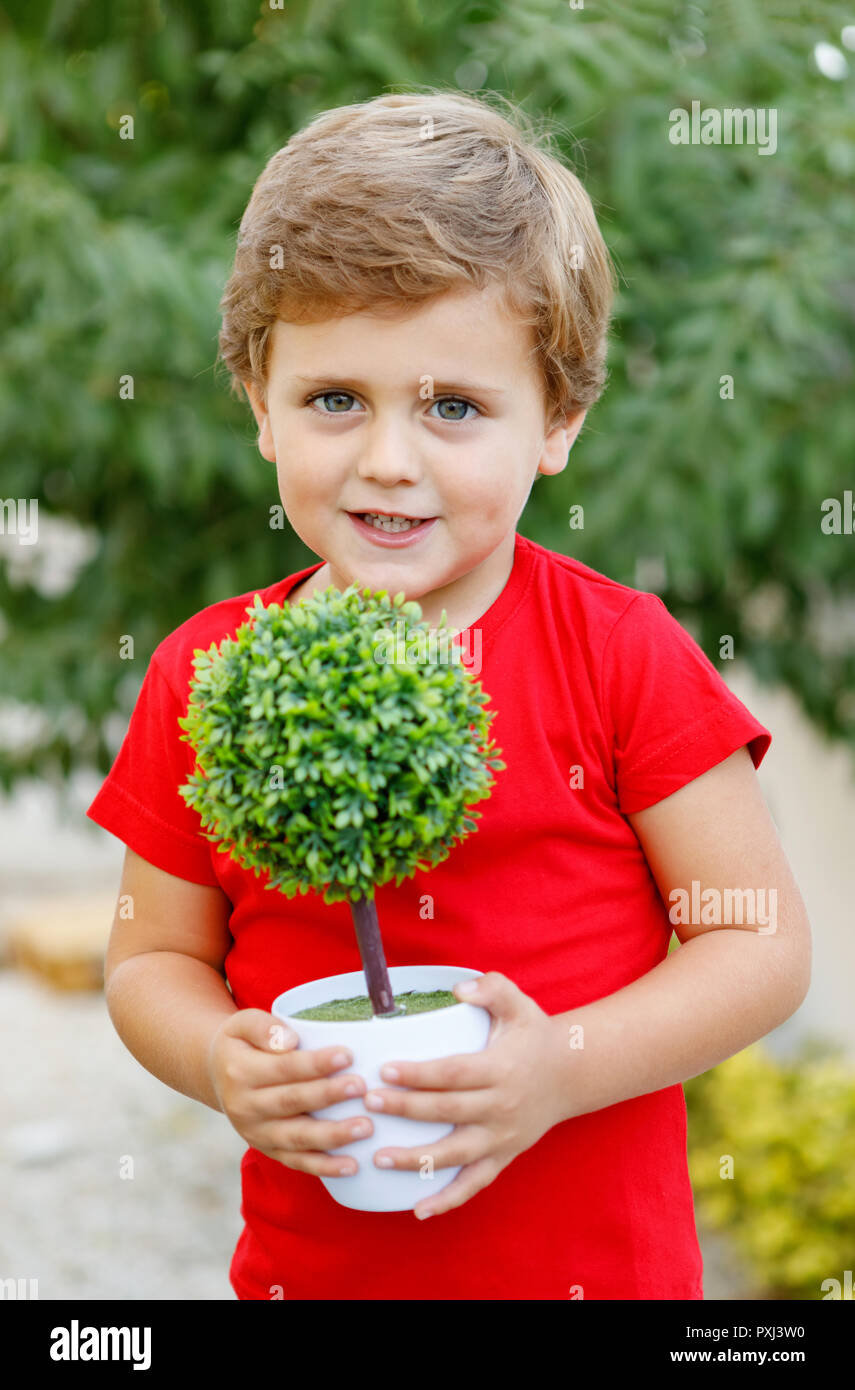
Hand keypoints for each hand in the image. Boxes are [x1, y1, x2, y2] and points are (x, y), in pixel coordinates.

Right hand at [207, 1009, 375, 1176]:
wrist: (217, 1075)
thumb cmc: (241, 1043)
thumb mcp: (242, 1024)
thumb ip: (264, 1027)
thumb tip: (292, 1040)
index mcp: (240, 1072)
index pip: (283, 1068)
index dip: (315, 1064)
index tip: (347, 1055)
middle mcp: (245, 1107)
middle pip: (292, 1102)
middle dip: (328, 1095)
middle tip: (362, 1087)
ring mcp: (256, 1133)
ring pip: (297, 1138)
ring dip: (332, 1135)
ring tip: (365, 1127)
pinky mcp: (268, 1150)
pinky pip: (297, 1162)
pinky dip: (324, 1167)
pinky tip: (352, 1165)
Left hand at [362, 972, 563, 1219]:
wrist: (572, 1073)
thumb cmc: (534, 1035)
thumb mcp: (519, 1003)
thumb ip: (491, 988)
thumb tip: (458, 989)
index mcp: (500, 1069)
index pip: (453, 1073)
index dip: (419, 1074)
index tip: (385, 1070)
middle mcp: (501, 1107)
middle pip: (447, 1112)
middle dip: (405, 1109)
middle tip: (368, 1102)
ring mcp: (502, 1137)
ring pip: (456, 1154)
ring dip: (416, 1159)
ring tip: (379, 1157)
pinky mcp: (504, 1156)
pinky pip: (475, 1184)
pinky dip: (449, 1200)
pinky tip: (419, 1210)